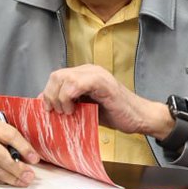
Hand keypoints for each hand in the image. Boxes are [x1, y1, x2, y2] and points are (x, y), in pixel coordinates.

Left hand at [40, 64, 167, 136]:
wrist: (140, 118)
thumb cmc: (115, 115)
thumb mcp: (86, 109)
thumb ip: (69, 104)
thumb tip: (46, 106)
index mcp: (83, 75)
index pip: (56, 77)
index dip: (47, 93)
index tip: (48, 110)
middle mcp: (88, 70)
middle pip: (56, 75)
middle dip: (50, 95)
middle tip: (56, 112)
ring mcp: (96, 74)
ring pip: (64, 77)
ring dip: (59, 97)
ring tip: (67, 112)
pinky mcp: (102, 82)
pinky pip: (77, 83)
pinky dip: (69, 96)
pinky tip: (74, 109)